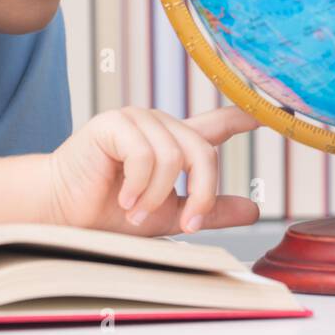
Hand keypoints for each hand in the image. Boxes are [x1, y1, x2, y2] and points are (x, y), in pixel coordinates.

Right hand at [43, 105, 260, 235]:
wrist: (63, 216)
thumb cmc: (108, 213)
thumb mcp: (169, 215)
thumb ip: (207, 208)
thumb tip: (253, 208)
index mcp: (174, 141)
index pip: (218, 122)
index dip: (246, 114)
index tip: (271, 110)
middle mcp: (159, 124)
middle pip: (203, 151)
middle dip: (202, 192)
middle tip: (187, 224)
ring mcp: (136, 120)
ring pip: (175, 155)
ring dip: (158, 195)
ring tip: (136, 211)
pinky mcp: (113, 123)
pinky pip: (146, 154)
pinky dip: (139, 185)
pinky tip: (123, 198)